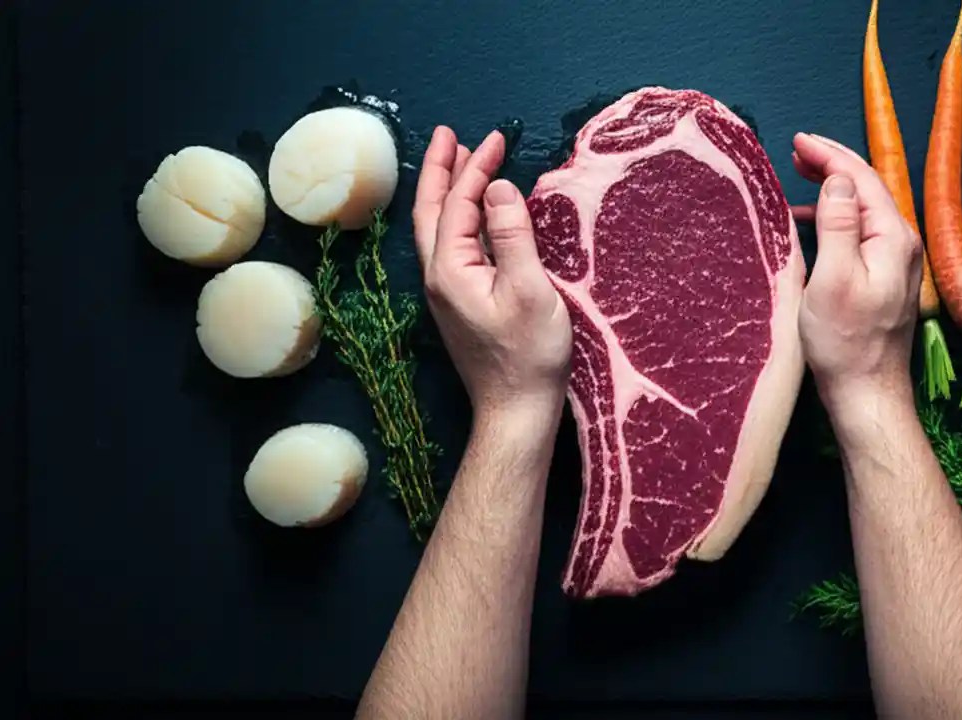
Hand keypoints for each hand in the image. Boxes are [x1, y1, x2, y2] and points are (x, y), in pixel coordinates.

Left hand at [414, 127, 571, 422]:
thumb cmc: (528, 355)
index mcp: (450, 269)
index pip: (458, 204)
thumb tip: (498, 188)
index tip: (495, 138)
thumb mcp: (529, 288)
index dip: (475, 168)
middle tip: (452, 135)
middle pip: (432, 211)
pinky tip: (476, 215)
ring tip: (461, 162)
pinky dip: (461, 218)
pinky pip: (452, 246)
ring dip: (450, 192)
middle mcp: (439, 277)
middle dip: (443, 170)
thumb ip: (512, 234)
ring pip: (439, 229)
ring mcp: (447, 293)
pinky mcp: (460, 305)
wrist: (515, 411)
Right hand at [792, 133, 920, 416]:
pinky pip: (859, 234)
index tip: (798, 140)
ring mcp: (895, 264)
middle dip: (832, 165)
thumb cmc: (845, 343)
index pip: (862, 178)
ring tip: (798, 179)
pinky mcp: (884, 281)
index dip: (830, 154)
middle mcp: (901, 245)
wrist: (867, 394)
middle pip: (866, 189)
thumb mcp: (833, 278)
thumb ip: (838, 224)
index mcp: (893, 238)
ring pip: (862, 211)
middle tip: (796, 152)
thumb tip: (838, 180)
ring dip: (832, 191)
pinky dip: (834, 219)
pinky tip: (810, 224)